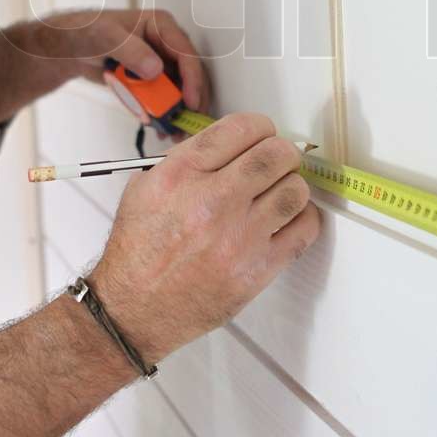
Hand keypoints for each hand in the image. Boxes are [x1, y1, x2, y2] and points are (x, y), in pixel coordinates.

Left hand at [0, 8, 209, 124]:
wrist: (64, 48)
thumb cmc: (82, 32)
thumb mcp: (105, 37)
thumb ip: (131, 51)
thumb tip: (156, 69)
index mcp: (160, 26)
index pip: (186, 54)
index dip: (193, 80)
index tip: (191, 103)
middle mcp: (163, 43)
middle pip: (187, 75)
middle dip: (190, 102)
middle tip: (188, 125)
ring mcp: (157, 61)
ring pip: (177, 89)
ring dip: (178, 112)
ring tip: (176, 133)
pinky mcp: (147, 78)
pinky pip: (161, 97)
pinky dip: (162, 113)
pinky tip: (159, 128)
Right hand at [86, 113, 322, 362]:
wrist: (133, 309)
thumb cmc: (138, 251)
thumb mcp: (145, 188)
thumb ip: (187, 159)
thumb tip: (232, 145)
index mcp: (180, 175)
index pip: (241, 128)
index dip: (260, 127)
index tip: (262, 136)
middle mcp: (210, 202)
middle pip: (276, 154)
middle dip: (282, 153)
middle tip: (277, 162)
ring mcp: (237, 237)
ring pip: (295, 190)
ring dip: (292, 186)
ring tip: (279, 193)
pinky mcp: (256, 269)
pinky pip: (304, 230)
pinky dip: (303, 219)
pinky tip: (288, 220)